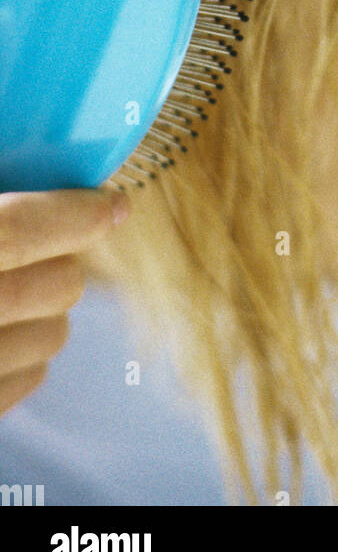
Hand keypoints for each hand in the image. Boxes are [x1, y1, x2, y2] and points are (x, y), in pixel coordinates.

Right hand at [0, 187, 129, 415]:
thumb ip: (5, 202)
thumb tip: (52, 174)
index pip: (18, 230)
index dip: (74, 213)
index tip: (112, 203)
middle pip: (59, 284)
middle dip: (63, 259)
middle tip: (38, 247)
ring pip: (55, 334)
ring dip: (46, 308)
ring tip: (7, 291)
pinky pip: (33, 376)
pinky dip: (26, 353)